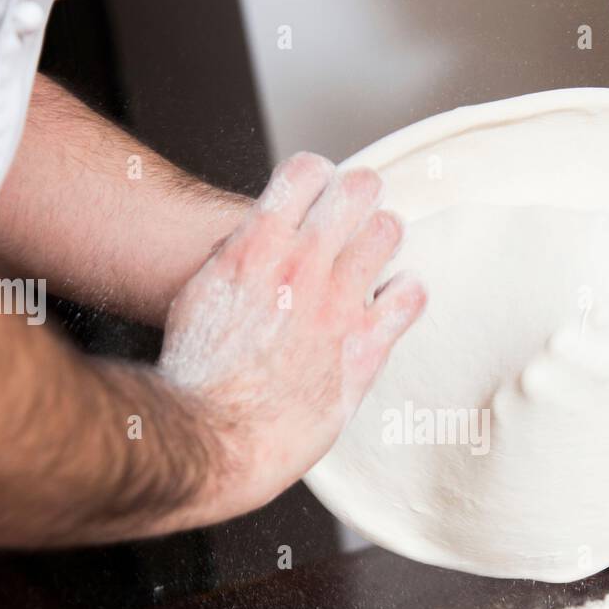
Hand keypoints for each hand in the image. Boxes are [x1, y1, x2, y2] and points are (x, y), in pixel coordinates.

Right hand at [158, 152, 425, 519]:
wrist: (214, 436)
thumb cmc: (198, 375)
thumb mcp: (200, 295)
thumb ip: (235, 260)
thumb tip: (252, 243)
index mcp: (257, 245)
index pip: (306, 171)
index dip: (319, 179)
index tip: (320, 195)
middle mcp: (303, 265)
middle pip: (357, 191)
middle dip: (360, 197)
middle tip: (358, 214)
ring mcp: (338, 304)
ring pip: (388, 233)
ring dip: (385, 238)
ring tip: (378, 254)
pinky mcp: (364, 348)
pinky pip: (410, 296)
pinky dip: (407, 291)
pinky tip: (398, 298)